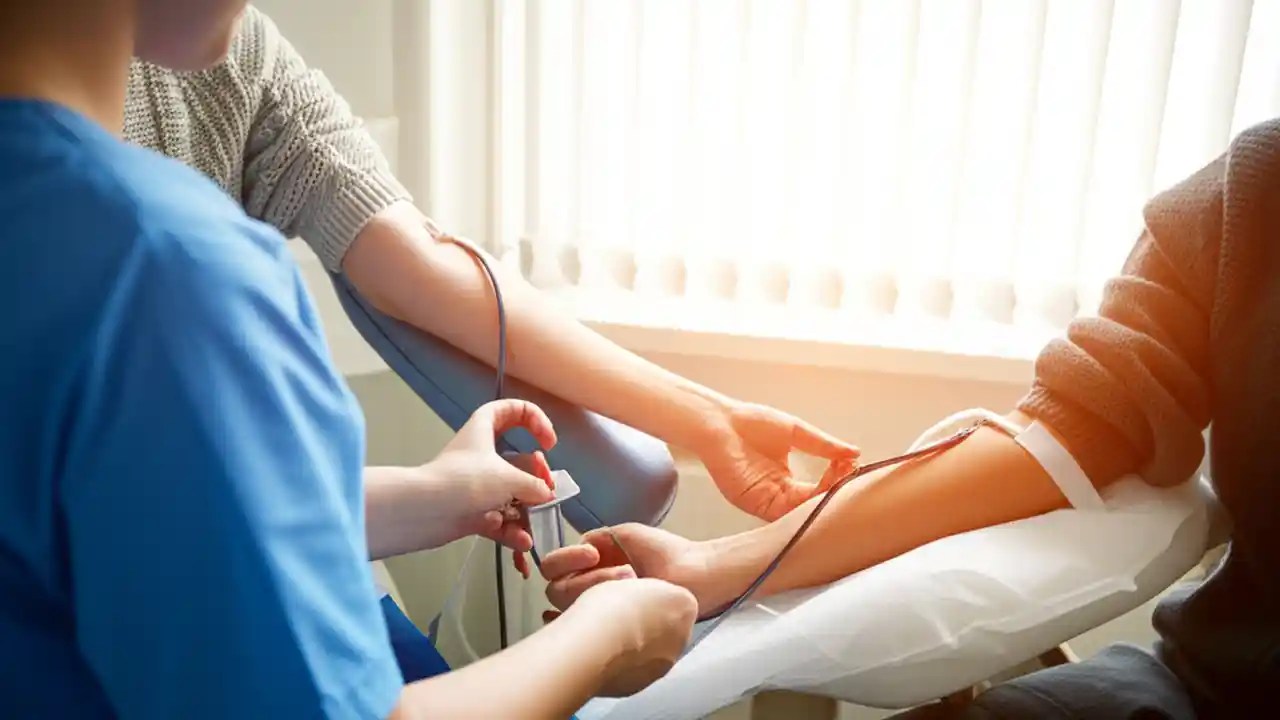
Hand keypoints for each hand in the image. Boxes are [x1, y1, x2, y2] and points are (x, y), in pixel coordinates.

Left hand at [422, 399, 556, 574]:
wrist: (424, 513)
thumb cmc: (465, 481)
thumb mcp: (510, 478)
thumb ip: (535, 486)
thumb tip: (545, 495)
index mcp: (485, 430)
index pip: (513, 410)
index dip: (536, 421)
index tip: (549, 444)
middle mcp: (481, 455)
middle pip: (520, 461)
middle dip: (537, 478)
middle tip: (545, 490)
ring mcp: (477, 485)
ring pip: (512, 494)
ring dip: (527, 512)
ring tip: (534, 525)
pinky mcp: (472, 512)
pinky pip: (500, 520)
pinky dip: (512, 531)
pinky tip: (523, 542)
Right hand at [541, 524, 719, 617]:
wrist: (701, 577)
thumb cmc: (668, 554)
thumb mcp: (628, 535)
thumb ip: (598, 539)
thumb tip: (577, 551)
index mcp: (590, 567)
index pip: (554, 568)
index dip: (565, 561)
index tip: (592, 556)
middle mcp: (590, 591)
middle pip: (559, 591)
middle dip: (587, 581)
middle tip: (626, 575)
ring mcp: (602, 614)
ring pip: (574, 611)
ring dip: (599, 595)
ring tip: (634, 588)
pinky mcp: (617, 635)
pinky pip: (590, 633)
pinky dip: (587, 627)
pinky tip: (597, 624)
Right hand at [557, 578, 697, 696]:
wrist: (591, 647)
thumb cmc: (607, 608)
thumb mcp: (625, 579)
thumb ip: (641, 588)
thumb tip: (633, 592)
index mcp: (684, 604)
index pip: (674, 597)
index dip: (650, 595)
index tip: (631, 596)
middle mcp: (683, 636)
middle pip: (668, 626)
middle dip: (648, 622)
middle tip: (619, 617)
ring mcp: (665, 664)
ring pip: (653, 651)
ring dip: (637, 645)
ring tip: (608, 637)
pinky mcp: (645, 684)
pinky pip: (637, 670)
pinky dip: (625, 664)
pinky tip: (605, 655)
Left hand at [697, 400, 859, 520]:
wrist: (720, 422)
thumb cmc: (750, 423)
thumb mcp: (795, 432)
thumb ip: (823, 446)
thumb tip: (855, 452)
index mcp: (785, 480)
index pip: (818, 489)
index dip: (836, 480)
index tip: (850, 465)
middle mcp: (777, 494)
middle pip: (812, 505)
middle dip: (833, 493)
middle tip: (848, 477)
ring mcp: (765, 501)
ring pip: (800, 514)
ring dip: (820, 502)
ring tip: (837, 485)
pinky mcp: (753, 503)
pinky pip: (782, 516)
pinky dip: (801, 509)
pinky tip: (815, 494)